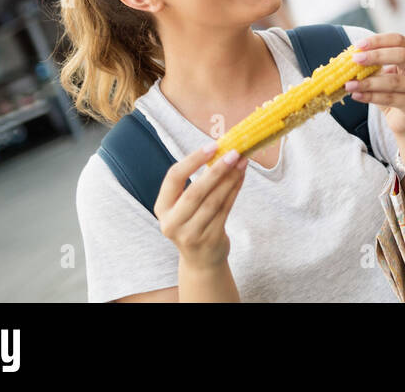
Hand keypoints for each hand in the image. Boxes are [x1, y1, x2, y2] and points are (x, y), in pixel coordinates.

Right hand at [154, 143, 248, 270]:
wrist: (200, 260)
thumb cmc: (193, 222)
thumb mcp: (184, 206)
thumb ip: (196, 182)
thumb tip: (221, 150)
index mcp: (162, 208)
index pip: (174, 178)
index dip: (193, 160)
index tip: (212, 146)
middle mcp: (172, 222)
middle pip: (195, 191)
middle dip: (216, 170)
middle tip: (233, 153)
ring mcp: (190, 233)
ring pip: (213, 201)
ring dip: (230, 179)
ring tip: (242, 162)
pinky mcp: (209, 239)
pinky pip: (225, 209)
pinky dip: (234, 190)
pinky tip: (241, 177)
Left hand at [347, 33, 404, 136]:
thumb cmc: (395, 93)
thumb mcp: (385, 75)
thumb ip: (373, 65)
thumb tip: (350, 58)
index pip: (399, 40)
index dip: (378, 41)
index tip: (358, 45)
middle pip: (402, 55)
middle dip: (376, 56)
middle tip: (356, 59)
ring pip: (393, 81)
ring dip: (368, 82)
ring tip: (349, 84)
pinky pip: (390, 99)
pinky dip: (370, 97)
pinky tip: (357, 96)